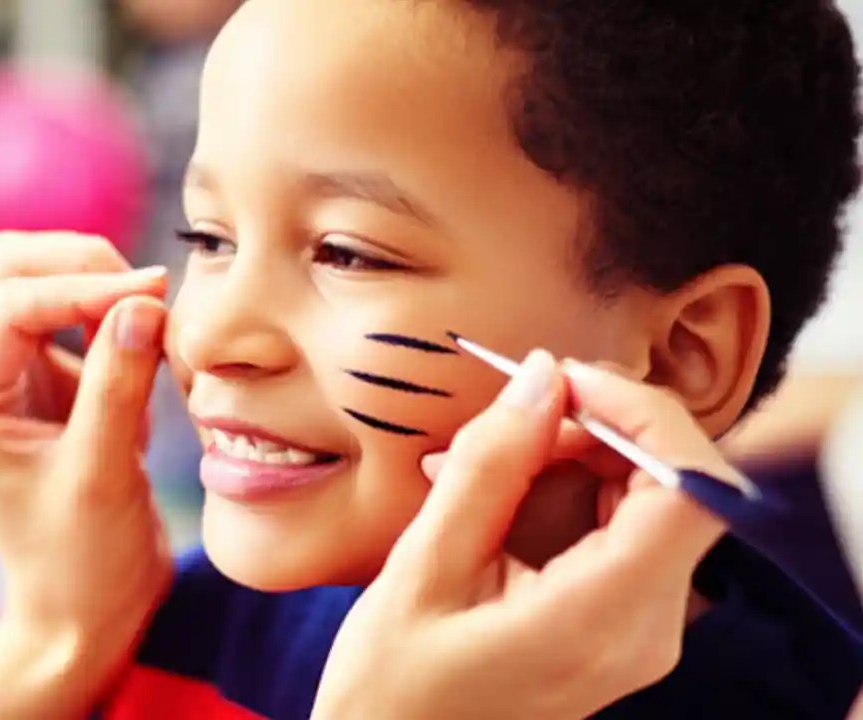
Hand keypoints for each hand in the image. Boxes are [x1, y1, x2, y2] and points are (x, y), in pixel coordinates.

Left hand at [0, 233, 172, 718]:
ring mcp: (6, 383)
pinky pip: (77, 326)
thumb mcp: (103, 473)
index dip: (83, 287)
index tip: (154, 296)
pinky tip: (141, 396)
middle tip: (152, 296)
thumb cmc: (85, 563)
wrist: (84, 617)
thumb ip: (119, 382)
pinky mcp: (44, 389)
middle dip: (81, 269)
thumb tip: (144, 300)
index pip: (10, 302)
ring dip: (100, 298)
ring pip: (41, 287)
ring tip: (152, 349)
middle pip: (9, 270)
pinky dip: (116, 335)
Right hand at [313, 352, 736, 719]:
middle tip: (513, 415)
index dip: (645, 415)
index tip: (566, 384)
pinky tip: (499, 488)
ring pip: (651, 500)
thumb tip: (541, 377)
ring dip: (581, 453)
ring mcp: (639, 632)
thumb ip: (489, 467)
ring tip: (486, 456)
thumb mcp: (423, 568)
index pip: (691, 494)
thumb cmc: (393, 687)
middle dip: (603, 426)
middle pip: (675, 488)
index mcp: (602, 619)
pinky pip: (623, 530)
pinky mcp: (619, 626)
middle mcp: (645, 629)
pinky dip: (572, 488)